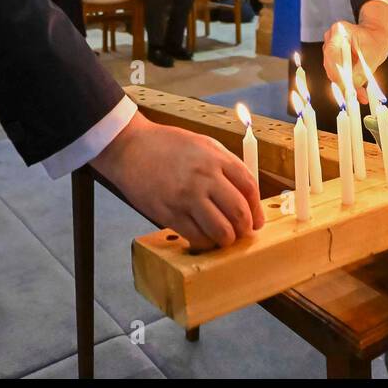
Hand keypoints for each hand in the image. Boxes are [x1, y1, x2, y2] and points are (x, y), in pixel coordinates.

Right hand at [91, 112, 263, 249]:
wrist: (130, 147)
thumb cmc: (167, 145)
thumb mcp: (203, 144)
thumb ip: (226, 165)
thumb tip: (244, 193)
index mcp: (216, 158)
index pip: (249, 188)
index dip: (257, 209)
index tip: (257, 220)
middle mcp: (205, 178)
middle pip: (239, 212)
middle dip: (245, 228)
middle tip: (242, 233)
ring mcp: (187, 197)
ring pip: (221, 230)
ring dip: (227, 239)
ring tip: (224, 238)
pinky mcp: (169, 213)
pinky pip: (196, 236)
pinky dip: (205, 242)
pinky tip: (204, 238)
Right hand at [323, 1, 387, 101]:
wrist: (376, 35)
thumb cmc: (376, 39)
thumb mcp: (373, 55)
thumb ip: (362, 70)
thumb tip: (354, 87)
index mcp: (339, 31)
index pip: (332, 56)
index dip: (338, 74)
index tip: (347, 89)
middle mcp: (331, 38)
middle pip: (331, 65)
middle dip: (343, 83)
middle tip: (354, 96)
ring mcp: (330, 48)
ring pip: (333, 71)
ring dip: (346, 85)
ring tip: (359, 95)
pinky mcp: (334, 57)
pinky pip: (338, 72)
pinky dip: (347, 82)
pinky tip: (357, 91)